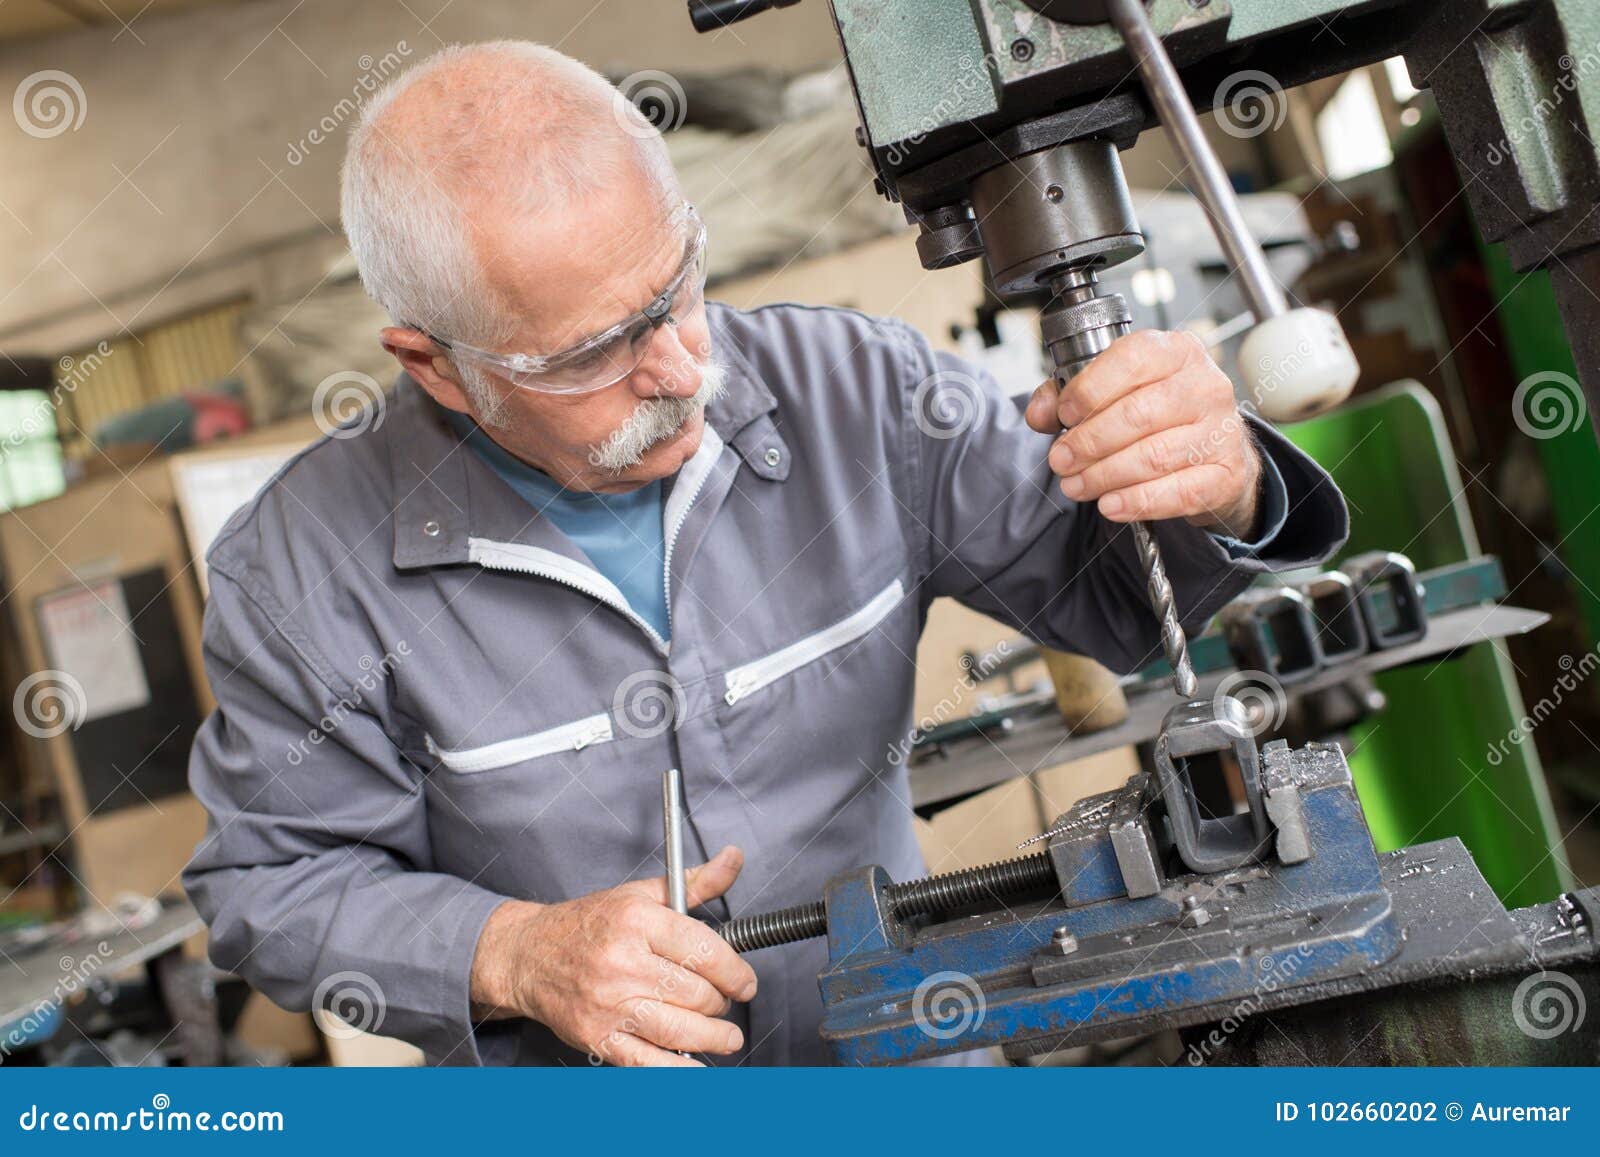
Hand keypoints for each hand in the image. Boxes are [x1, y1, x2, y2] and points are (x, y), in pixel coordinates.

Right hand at [469, 845, 756, 1066]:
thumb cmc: (587, 924)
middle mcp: (622, 962)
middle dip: (721, 1002)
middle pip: (696, 992)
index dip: (735, 972)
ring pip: (679, 1028)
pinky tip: (697, 1068)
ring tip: (727, 1036)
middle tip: (723, 1002)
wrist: (527, 955)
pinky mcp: (597, 1036)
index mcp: (636, 921)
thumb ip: (695, 883)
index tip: (744, 982)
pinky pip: (647, 1061)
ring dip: (713, 1037)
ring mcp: (608, 1003)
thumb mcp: (639, 894)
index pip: (704, 950)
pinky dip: (678, 1070)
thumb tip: (735, 859)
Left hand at [1025, 330, 1262, 538]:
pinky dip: (1137, 502)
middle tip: (1060, 460)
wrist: (1214, 448)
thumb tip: (1040, 413)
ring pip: (1154, 456)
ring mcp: (1221, 430)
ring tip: (1076, 485)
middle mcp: (1205, 385)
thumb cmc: (1158, 412)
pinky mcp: (1226, 474)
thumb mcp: (1114, 389)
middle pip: (1138, 414)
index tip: (1063, 415)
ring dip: (1104, 476)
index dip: (1089, 390)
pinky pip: (1178, 492)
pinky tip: (1110, 505)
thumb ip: (1069, 395)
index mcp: (1176, 351)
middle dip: (1088, 442)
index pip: (1131, 360)